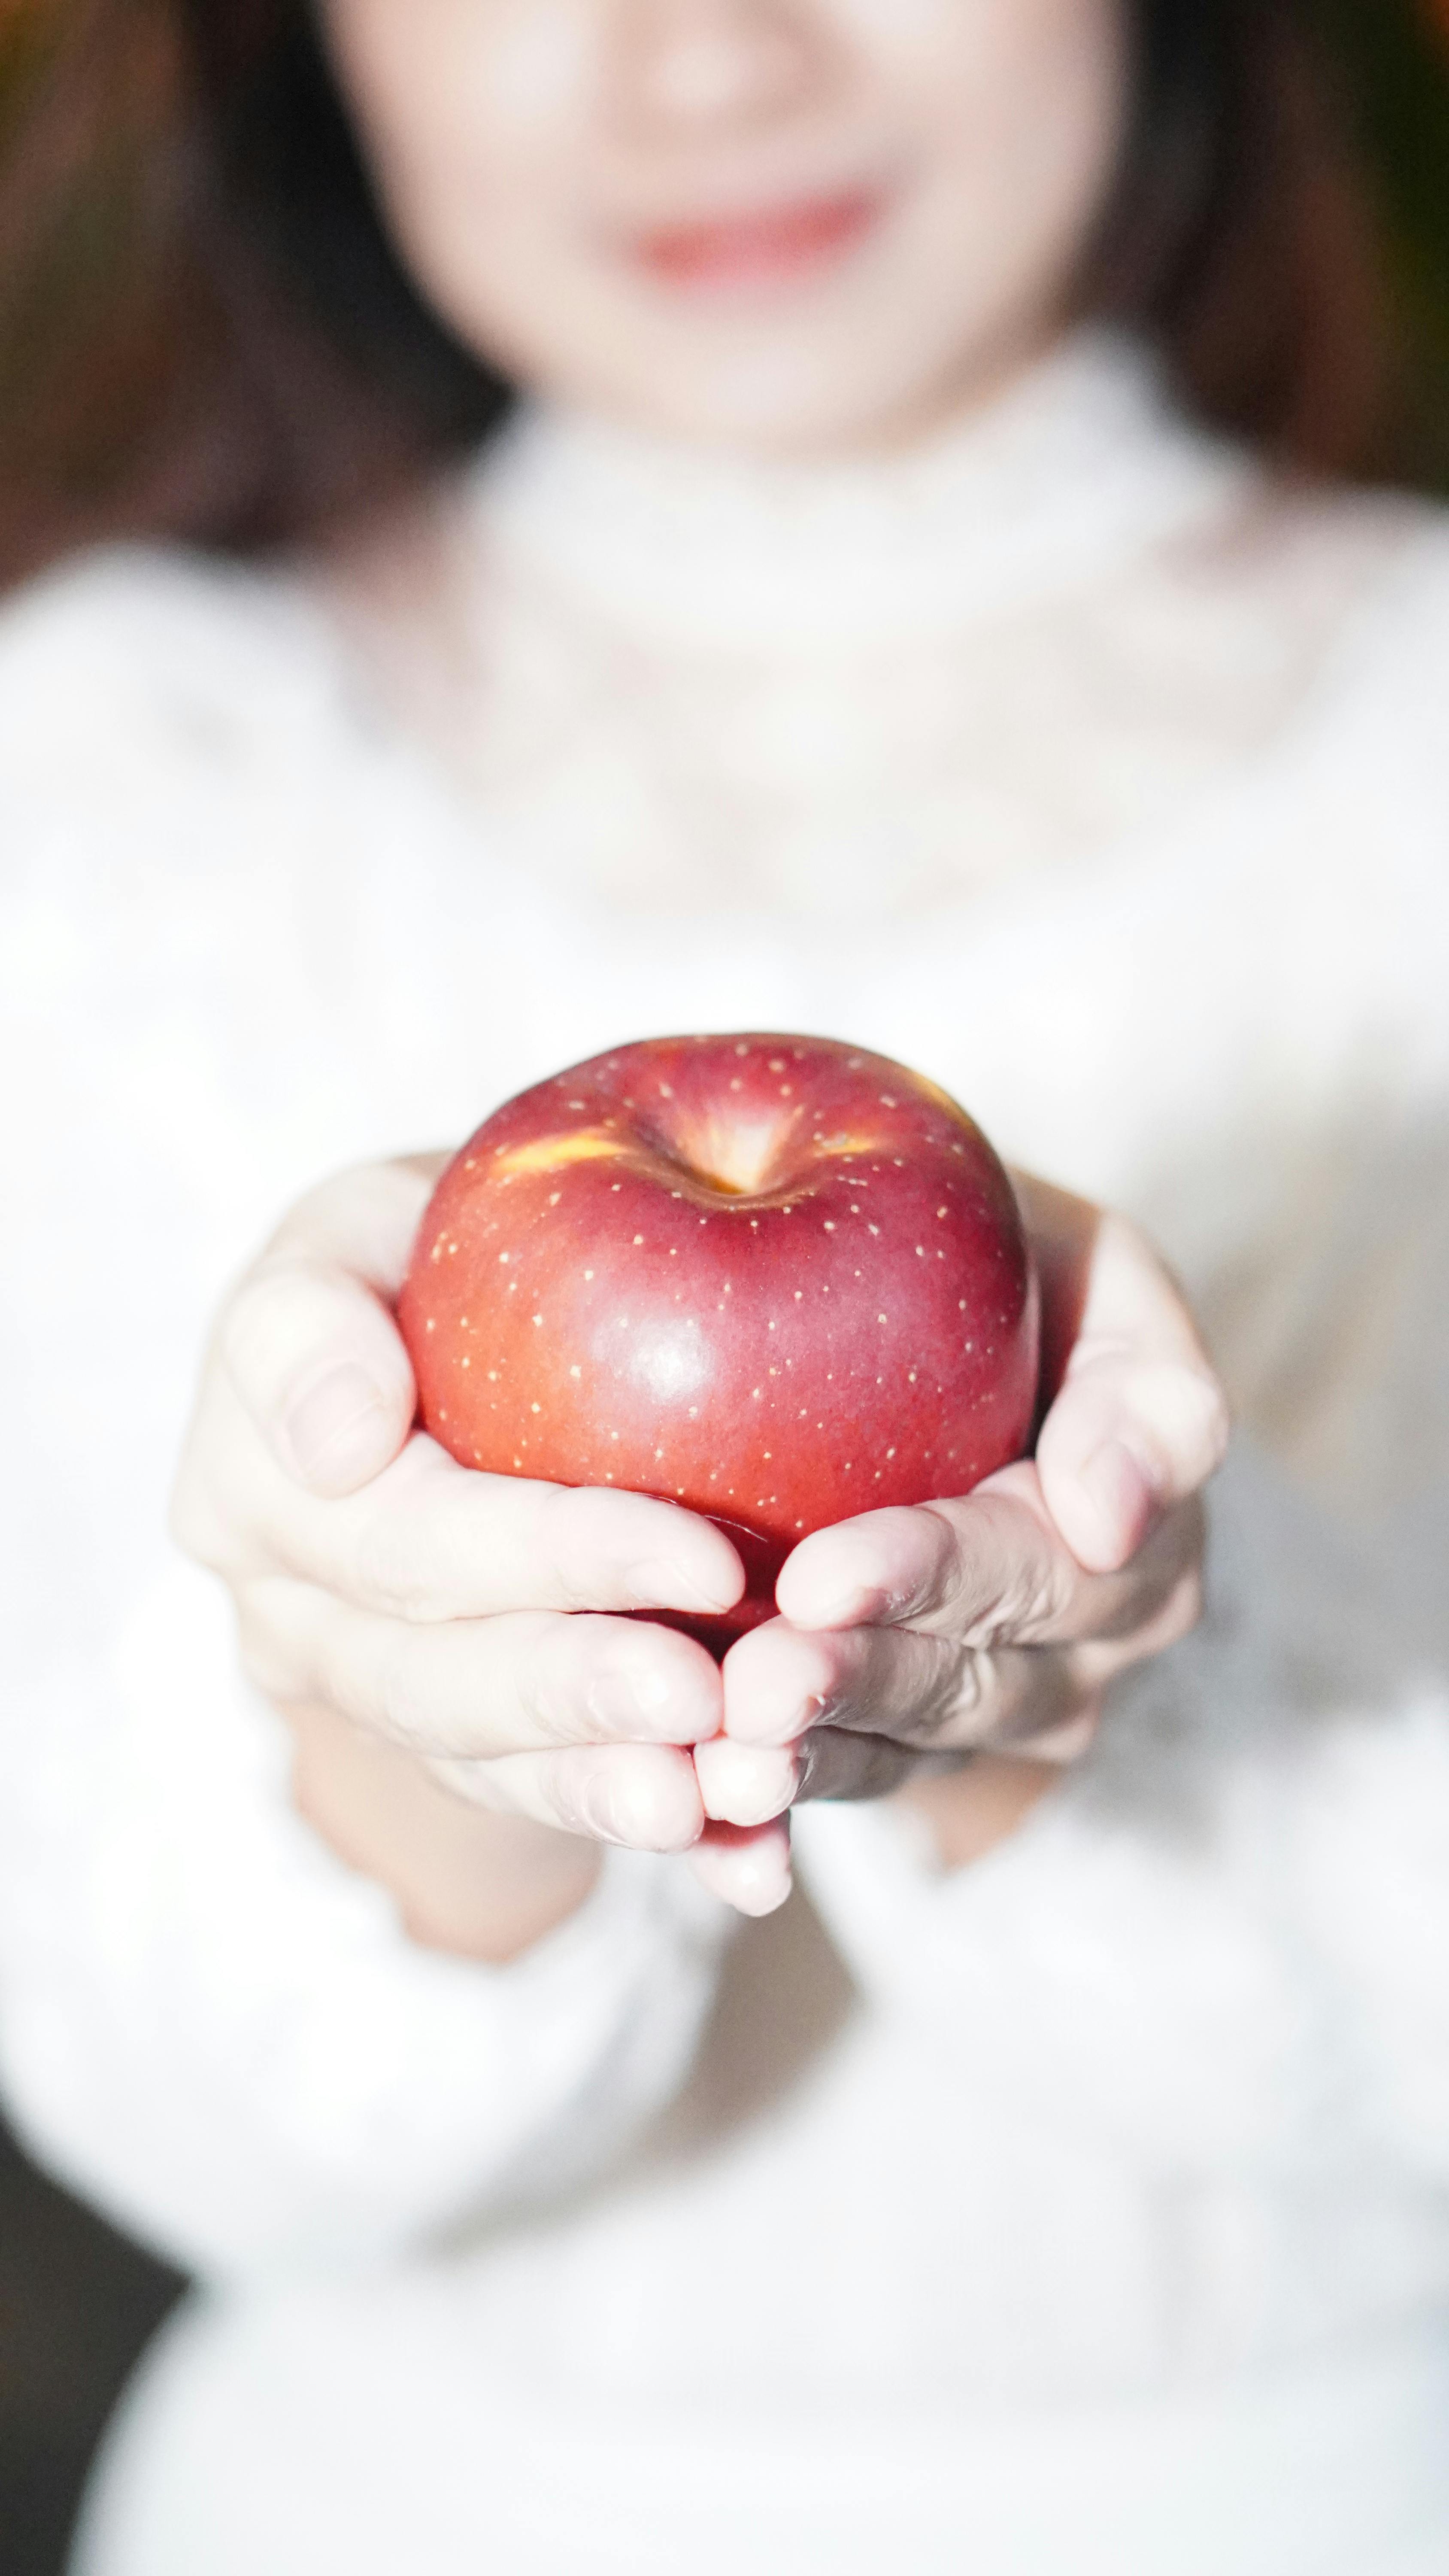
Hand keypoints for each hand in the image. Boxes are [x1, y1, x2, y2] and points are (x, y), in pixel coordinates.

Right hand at [170, 1157, 778, 1949]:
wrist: (452, 1325)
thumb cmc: (416, 1249)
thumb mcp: (347, 1232)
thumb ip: (310, 1324)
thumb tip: (338, 1443)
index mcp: (253, 1496)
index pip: (412, 1544)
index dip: (556, 1556)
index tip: (707, 1553)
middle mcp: (297, 1621)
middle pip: (441, 1683)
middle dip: (582, 1696)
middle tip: (711, 1704)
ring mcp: (376, 1696)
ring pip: (490, 1764)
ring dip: (610, 1789)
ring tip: (723, 1805)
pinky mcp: (464, 1742)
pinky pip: (548, 1794)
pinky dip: (647, 1823)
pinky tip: (746, 1854)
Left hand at [699, 1177, 1227, 1877]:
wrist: (915, 1312)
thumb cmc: (1004, 1263)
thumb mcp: (1098, 1269)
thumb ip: (1146, 1380)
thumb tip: (1112, 1517)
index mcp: (1136, 1540)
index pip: (1034, 1568)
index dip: (930, 1578)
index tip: (822, 1576)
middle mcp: (1080, 1650)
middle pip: (967, 1682)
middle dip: (855, 1680)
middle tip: (752, 1682)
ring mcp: (992, 1712)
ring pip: (901, 1750)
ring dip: (809, 1757)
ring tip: (717, 1759)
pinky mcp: (898, 1745)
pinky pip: (841, 1784)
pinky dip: (773, 1818)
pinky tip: (704, 1818)